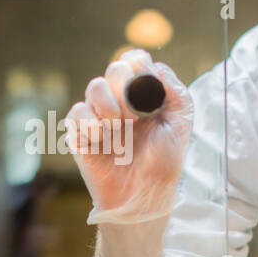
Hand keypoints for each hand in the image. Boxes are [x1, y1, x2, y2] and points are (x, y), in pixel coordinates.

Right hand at [64, 48, 193, 224]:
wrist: (143, 196)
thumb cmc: (164, 163)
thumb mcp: (181, 125)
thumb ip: (175, 92)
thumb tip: (156, 67)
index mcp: (145, 94)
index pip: (136, 60)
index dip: (140, 68)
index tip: (149, 93)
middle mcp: (121, 101)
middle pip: (115, 68)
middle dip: (126, 89)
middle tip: (135, 117)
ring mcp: (100, 115)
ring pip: (94, 86)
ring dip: (109, 105)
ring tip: (119, 129)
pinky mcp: (81, 132)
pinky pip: (76, 112)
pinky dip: (90, 122)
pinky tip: (102, 139)